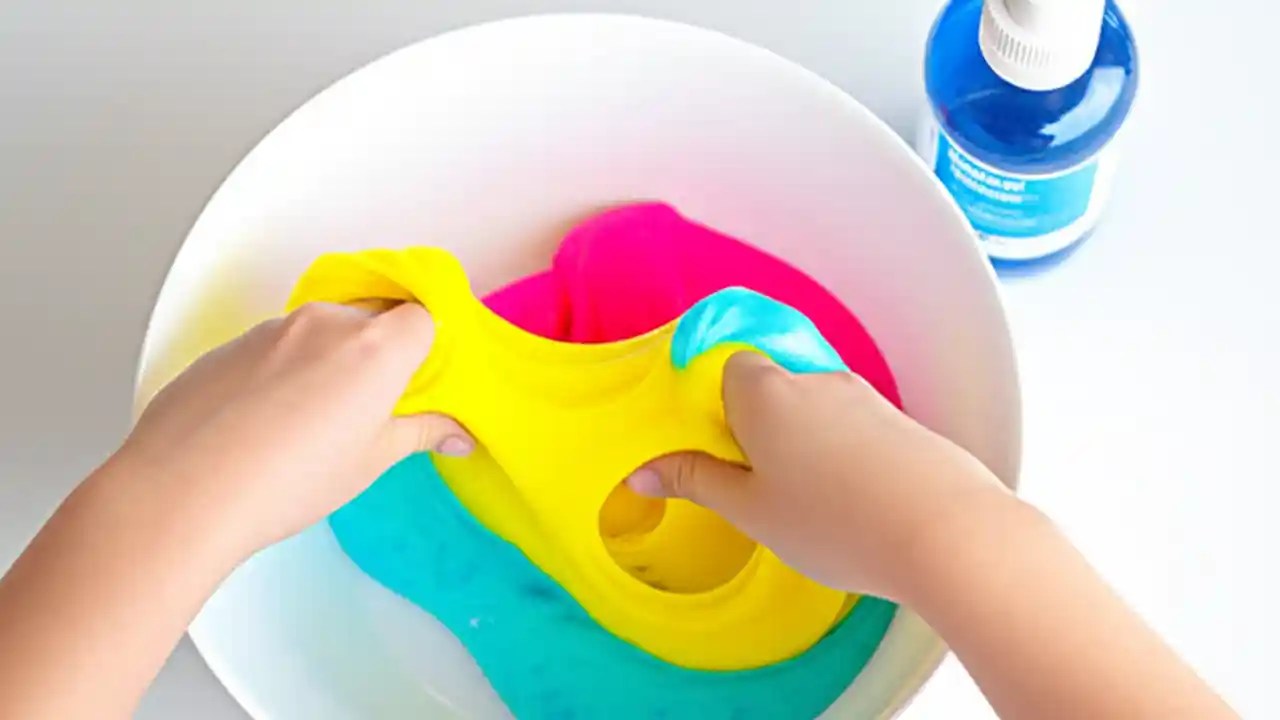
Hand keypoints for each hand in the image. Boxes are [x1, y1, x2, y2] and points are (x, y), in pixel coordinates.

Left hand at [120, 301, 473, 553]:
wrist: (184, 490)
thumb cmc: (288, 480)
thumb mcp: (370, 462)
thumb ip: (420, 433)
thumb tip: (457, 434)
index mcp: (375, 347)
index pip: (424, 316)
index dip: (427, 346)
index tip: (421, 383)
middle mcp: (328, 323)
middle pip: (374, 315)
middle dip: (382, 351)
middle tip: (374, 408)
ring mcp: (274, 329)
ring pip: (323, 330)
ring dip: (332, 360)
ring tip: (314, 423)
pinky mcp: (232, 345)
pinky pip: (278, 345)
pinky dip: (287, 369)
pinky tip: (270, 422)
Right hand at [626, 352, 1010, 600]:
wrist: (946, 530)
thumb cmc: (835, 521)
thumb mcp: (751, 510)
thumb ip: (695, 482)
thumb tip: (641, 471)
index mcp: (765, 392)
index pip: (726, 365)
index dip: (712, 400)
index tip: (711, 445)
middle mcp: (814, 379)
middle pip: (771, 384)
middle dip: (756, 423)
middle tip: (754, 480)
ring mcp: (864, 396)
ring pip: (814, 407)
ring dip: (802, 440)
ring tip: (805, 499)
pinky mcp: (901, 421)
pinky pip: (854, 425)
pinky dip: (842, 452)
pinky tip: (849, 500)